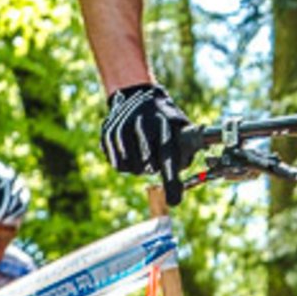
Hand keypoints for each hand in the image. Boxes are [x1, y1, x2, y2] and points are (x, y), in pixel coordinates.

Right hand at [100, 84, 189, 206]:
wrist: (137, 93)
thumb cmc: (166, 119)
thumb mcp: (183, 128)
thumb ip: (189, 150)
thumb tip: (186, 177)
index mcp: (163, 124)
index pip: (167, 158)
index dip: (171, 182)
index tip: (174, 202)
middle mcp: (140, 123)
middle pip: (147, 167)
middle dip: (154, 168)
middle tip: (156, 156)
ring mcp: (121, 127)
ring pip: (130, 168)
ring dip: (140, 166)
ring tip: (144, 151)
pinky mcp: (107, 132)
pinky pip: (117, 164)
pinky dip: (126, 163)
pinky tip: (131, 149)